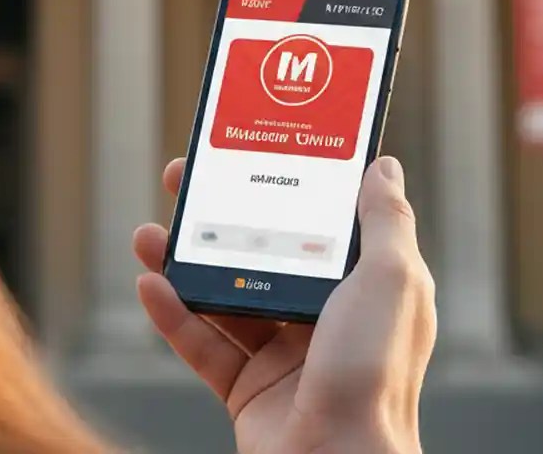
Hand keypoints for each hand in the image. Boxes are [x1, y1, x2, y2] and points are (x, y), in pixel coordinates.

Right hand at [132, 156, 435, 453]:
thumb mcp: (392, 280)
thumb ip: (385, 220)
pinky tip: (149, 285)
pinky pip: (204, 344)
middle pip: (265, 254)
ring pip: (226, 296)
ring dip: (185, 262)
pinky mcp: (248, 391)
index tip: (255, 151)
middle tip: (184, 182)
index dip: (289, 186)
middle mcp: (328, 319)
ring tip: (149, 233)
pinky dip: (173, 316)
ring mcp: (286, 356)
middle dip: (223, 218)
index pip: (325, 224)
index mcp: (366, 289)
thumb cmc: (374, 376)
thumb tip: (383, 165)